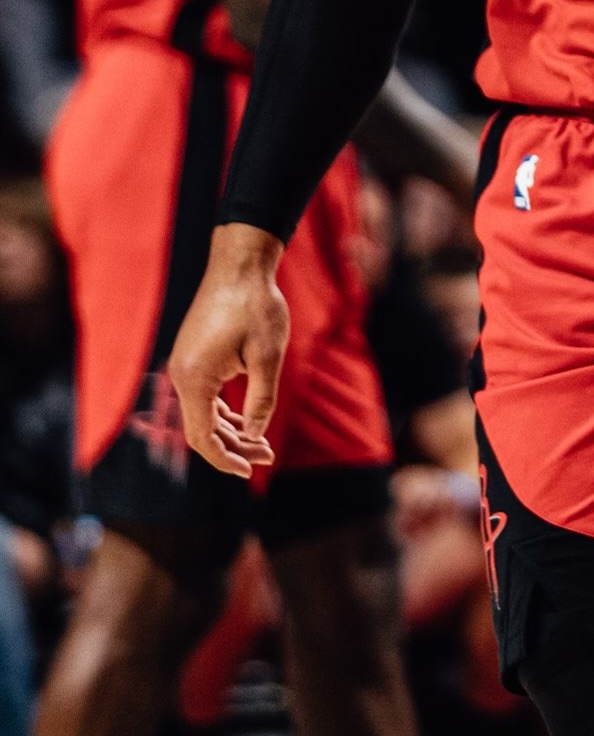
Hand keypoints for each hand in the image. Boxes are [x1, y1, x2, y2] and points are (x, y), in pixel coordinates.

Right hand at [169, 224, 291, 476]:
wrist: (240, 265)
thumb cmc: (256, 306)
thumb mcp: (268, 356)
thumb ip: (262, 399)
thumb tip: (256, 436)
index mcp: (194, 378)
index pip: (201, 436)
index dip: (224, 458)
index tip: (249, 470)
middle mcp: (182, 375)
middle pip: (202, 428)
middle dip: (234, 447)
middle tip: (268, 457)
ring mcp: (185, 365)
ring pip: (204, 414)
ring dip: (231, 431)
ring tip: (263, 446)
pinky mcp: (193, 356)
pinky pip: (205, 396)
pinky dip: (225, 413)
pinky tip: (247, 422)